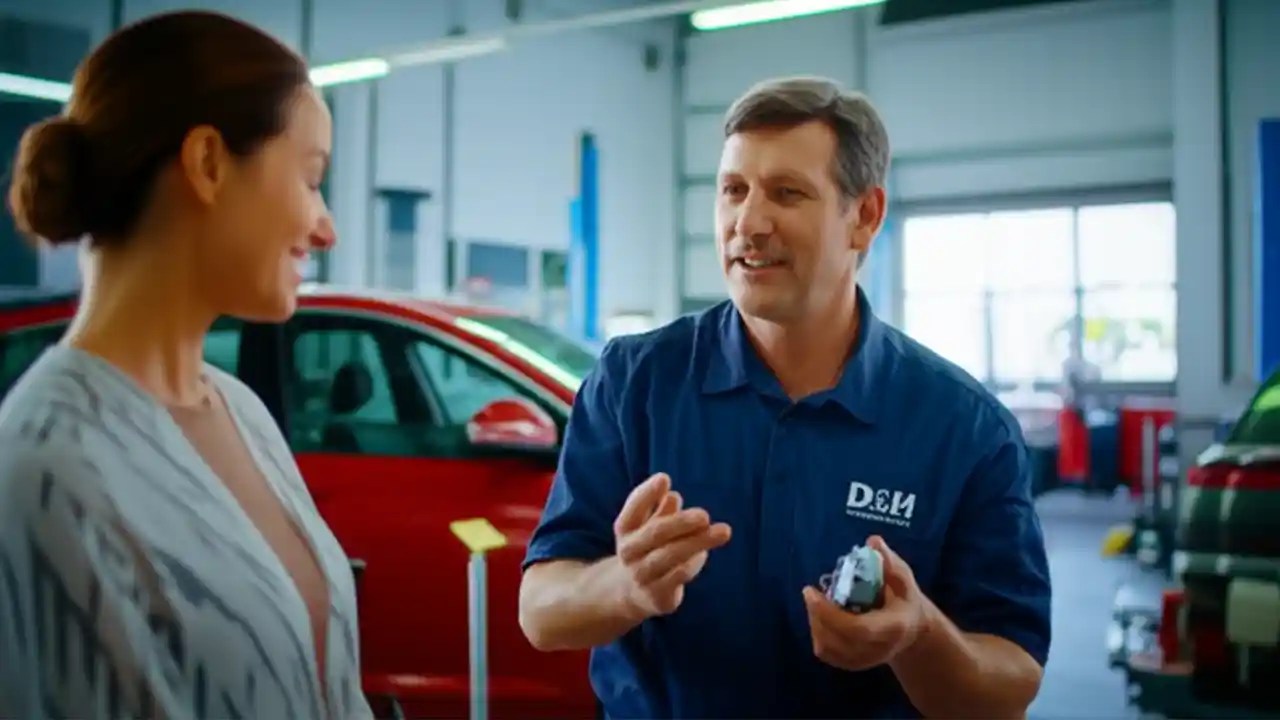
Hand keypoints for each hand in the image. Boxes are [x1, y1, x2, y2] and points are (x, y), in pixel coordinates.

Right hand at [613, 473, 731, 618]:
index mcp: (625, 528)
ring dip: (698, 542)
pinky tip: (704, 553)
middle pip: (655, 533)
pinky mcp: (657, 595)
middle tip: (705, 515)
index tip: (664, 478)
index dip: (647, 493)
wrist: (631, 591)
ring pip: (669, 556)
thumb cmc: (648, 547)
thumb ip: (661, 511)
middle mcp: (628, 551)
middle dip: (681, 522)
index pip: (633, 508)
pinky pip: (677, 576)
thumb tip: (672, 497)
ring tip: (724, 531)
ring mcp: (641, 575)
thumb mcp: (649, 525)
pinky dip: (692, 563)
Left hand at [803, 535, 928, 671]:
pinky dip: (817, 634)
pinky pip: (826, 653)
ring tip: (816, 602)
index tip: (812, 591)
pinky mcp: (852, 664)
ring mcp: (865, 660)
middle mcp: (879, 649)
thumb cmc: (904, 600)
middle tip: (810, 592)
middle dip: (818, 615)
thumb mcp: (903, 578)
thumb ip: (889, 562)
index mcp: (893, 627)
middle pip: (838, 640)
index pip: (858, 629)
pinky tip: (820, 616)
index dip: (830, 613)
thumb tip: (873, 541)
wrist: (911, 631)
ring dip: (815, 623)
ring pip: (828, 648)